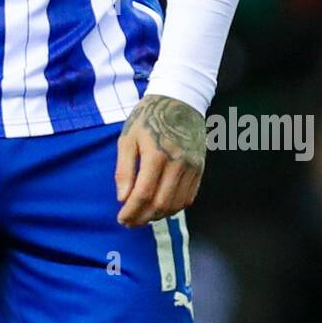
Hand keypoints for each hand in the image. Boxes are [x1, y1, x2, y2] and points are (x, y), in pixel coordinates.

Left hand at [115, 94, 204, 226]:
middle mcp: (177, 163)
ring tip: (144, 217)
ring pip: (177, 204)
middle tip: (130, 222)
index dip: (131, 211)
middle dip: (143, 218)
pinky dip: (175, 208)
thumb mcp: (128, 138)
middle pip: (161, 204)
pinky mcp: (200, 168)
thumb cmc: (148, 117)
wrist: (179, 100)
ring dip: (159, 216)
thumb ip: (124, 170)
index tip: (122, 219)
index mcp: (156, 154)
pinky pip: (189, 197)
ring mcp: (192, 167)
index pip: (143, 194)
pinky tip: (161, 208)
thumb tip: (123, 198)